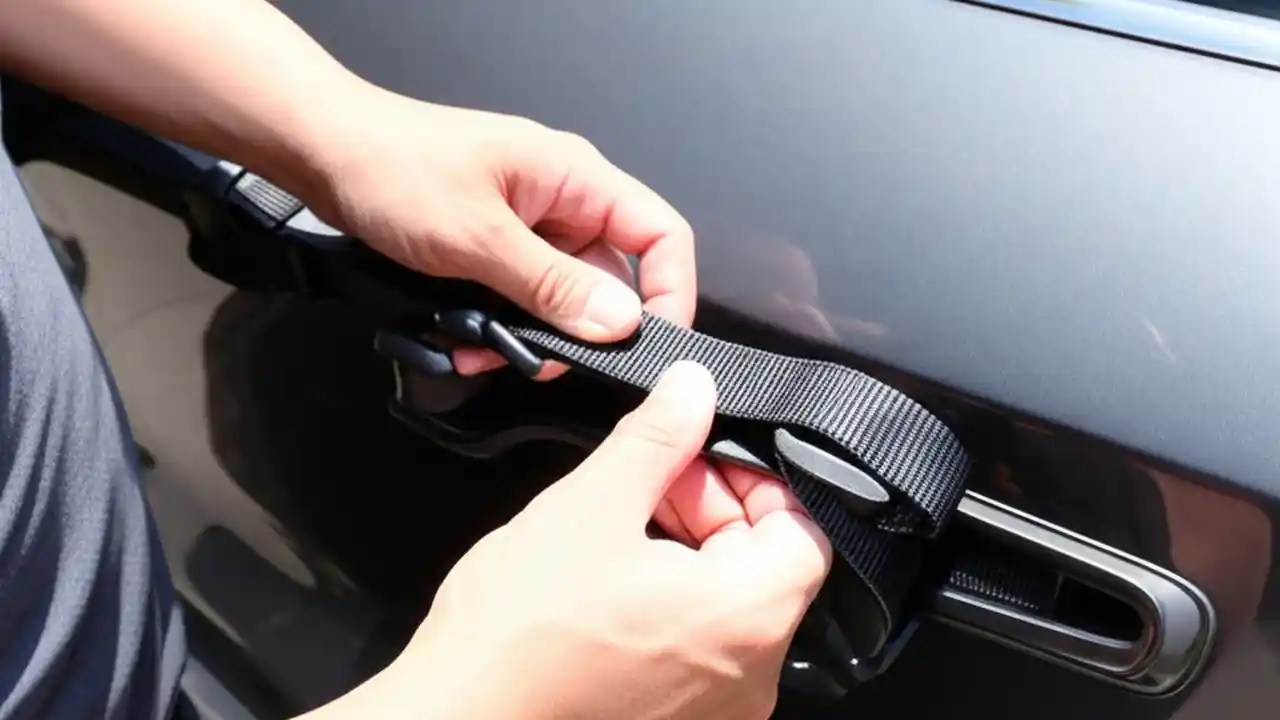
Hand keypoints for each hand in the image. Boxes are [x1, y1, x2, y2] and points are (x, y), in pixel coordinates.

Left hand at [291, 84, 695, 375]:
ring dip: (528, 334)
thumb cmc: (393, 167)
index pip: (660, 236)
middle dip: (576, 330)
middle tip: (540, 361)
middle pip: (609, 280)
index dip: (670, 293)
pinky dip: (497, 326)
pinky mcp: (495, 248)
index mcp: (574, 178)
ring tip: (481, 347)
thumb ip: (553, 285)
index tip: (650, 347)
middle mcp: (560, 201)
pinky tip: (461, 339)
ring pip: (559, 299)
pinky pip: (519, 299)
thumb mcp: (477, 238)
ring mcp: (527, 226)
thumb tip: (623, 323)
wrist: (322, 152)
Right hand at [309, 363, 831, 719]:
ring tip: (622, 527)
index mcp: (746, 618)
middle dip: (715, 507)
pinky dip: (676, 603)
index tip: (702, 454)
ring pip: (732, 607)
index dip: (757, 478)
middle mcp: (750, 677)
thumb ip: (656, 438)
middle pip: (768, 567)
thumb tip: (694, 390)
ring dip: (692, 552)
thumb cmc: (517, 631)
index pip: (805, 530)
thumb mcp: (590, 505)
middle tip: (653, 481)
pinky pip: (704, 649)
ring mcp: (717, 711)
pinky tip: (615, 580)